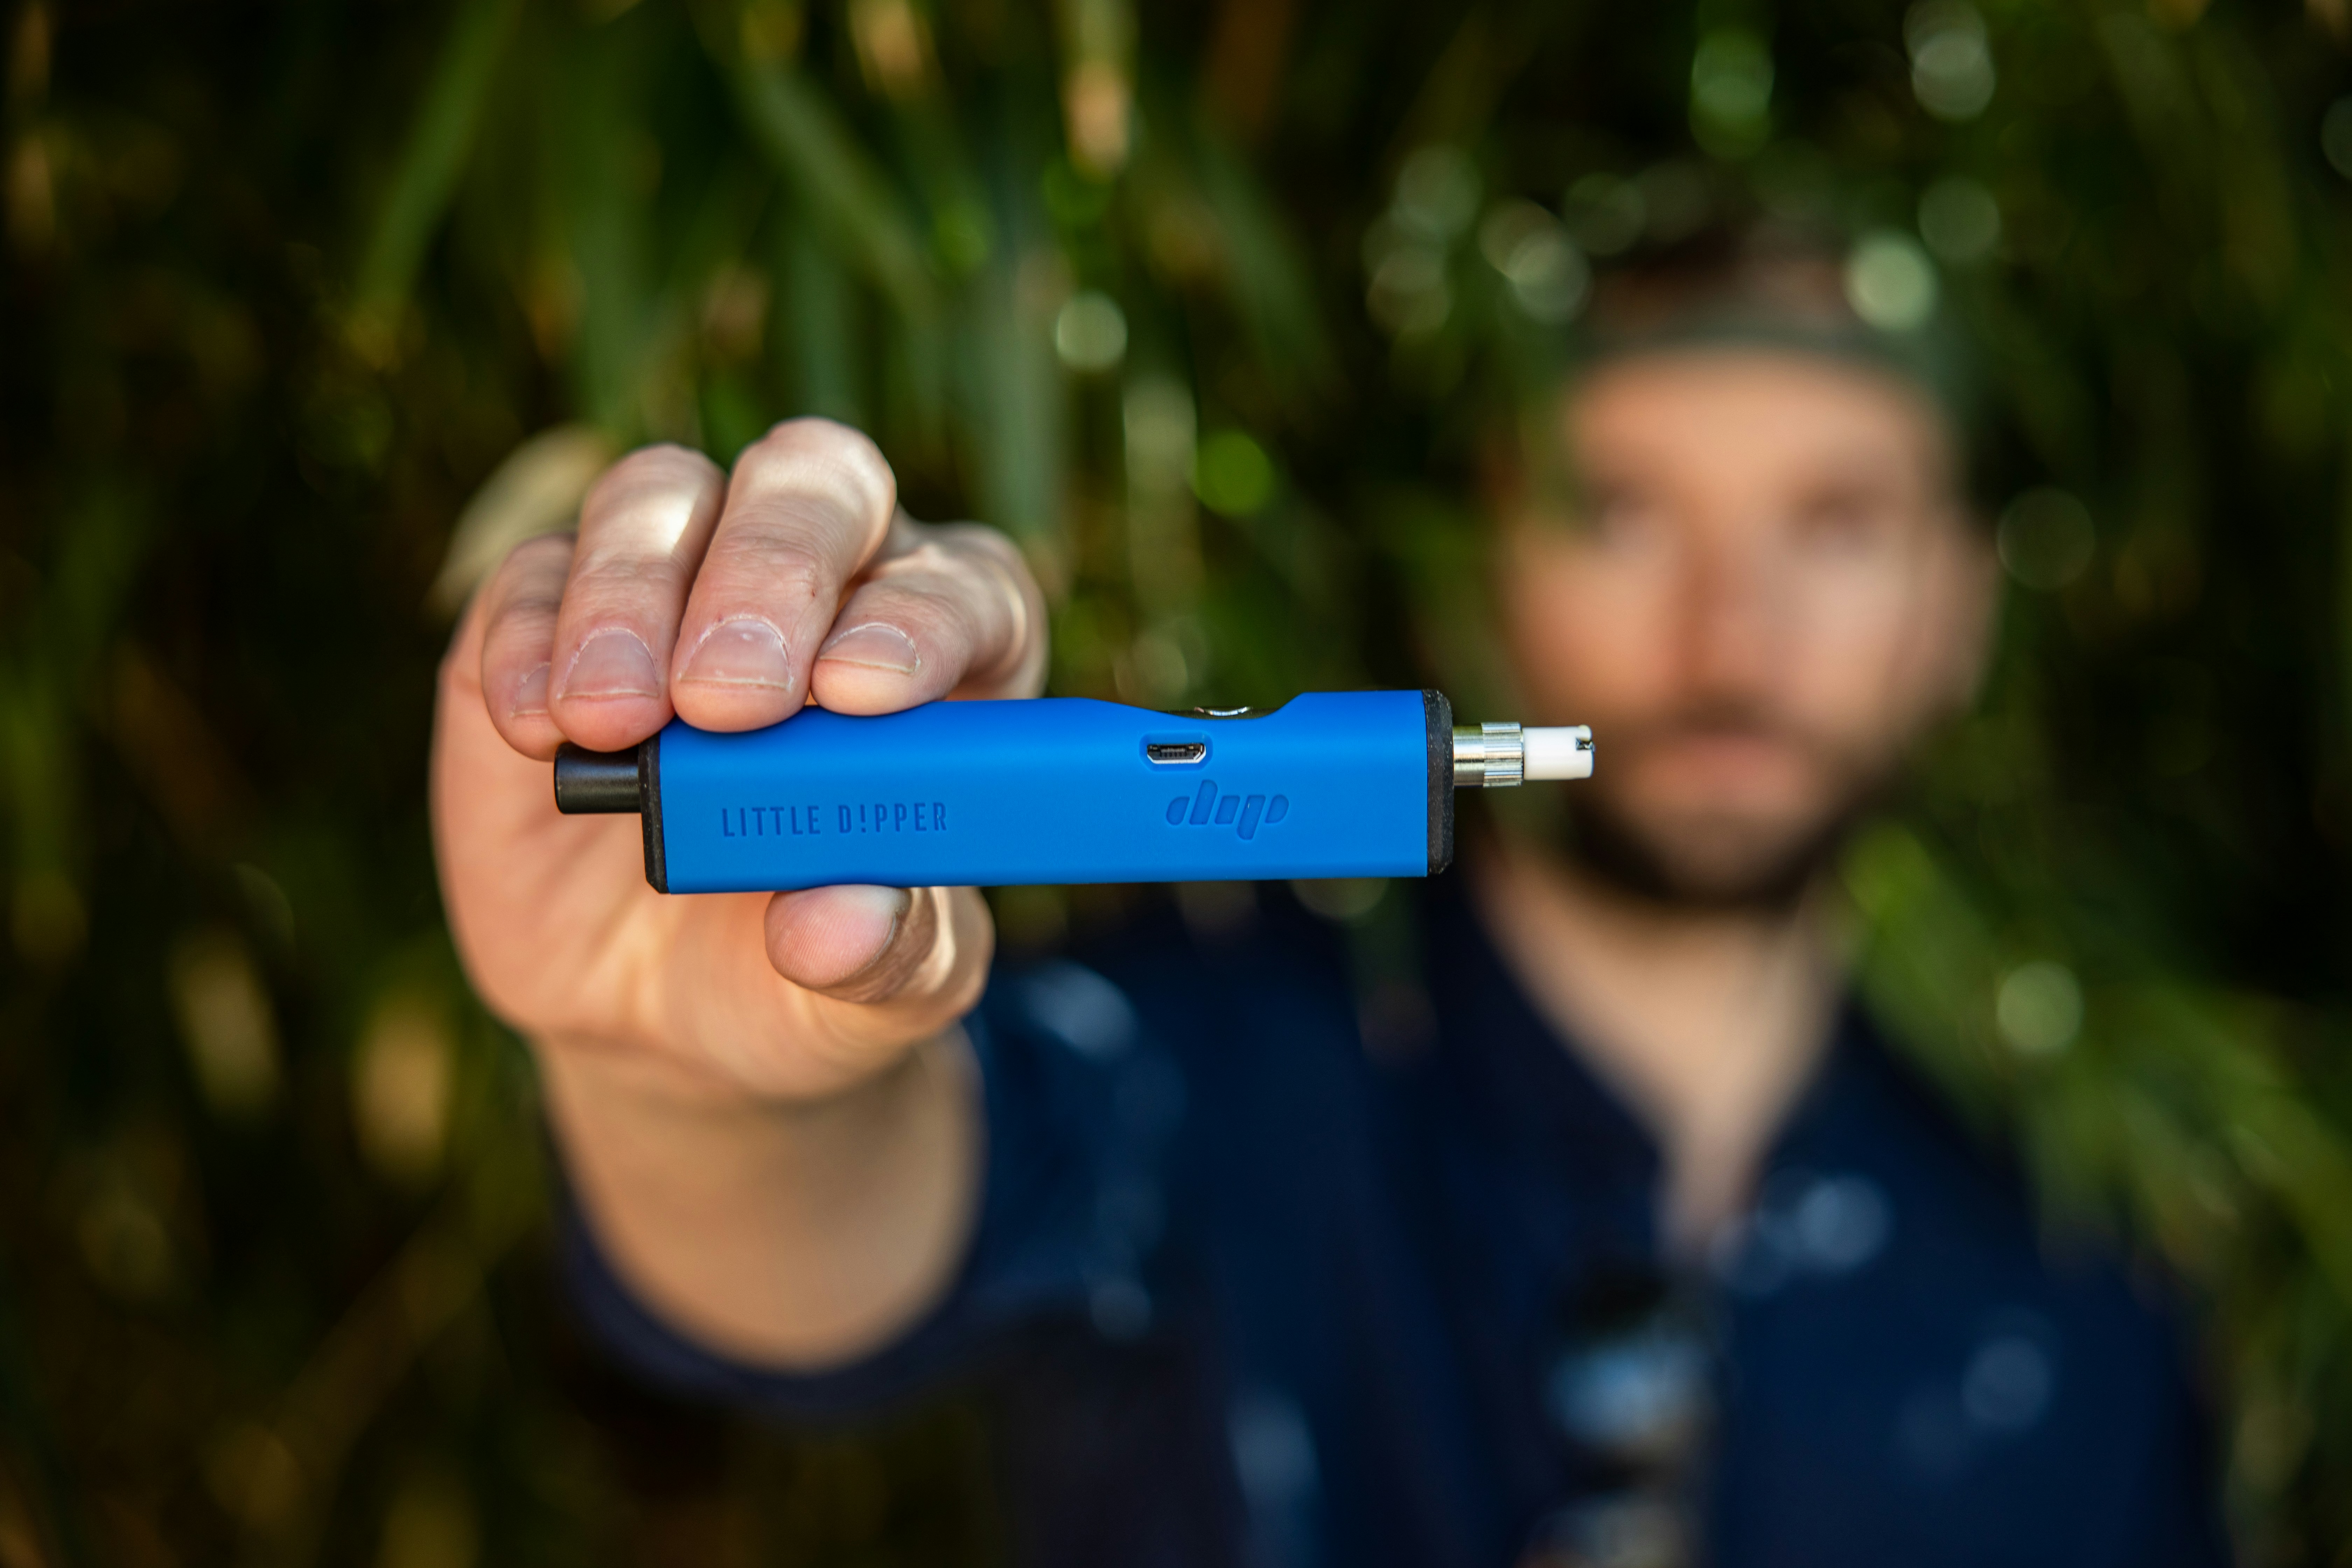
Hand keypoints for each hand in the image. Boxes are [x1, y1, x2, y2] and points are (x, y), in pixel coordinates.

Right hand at [431, 419, 1046, 1104]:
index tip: (860, 695)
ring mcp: (679, 578)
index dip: (916, 621)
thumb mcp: (880, 1002)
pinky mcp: (547, 616)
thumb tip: (837, 924)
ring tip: (618, 724)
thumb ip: (888, 957)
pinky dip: (531, 639)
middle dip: (772, 575)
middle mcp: (827, 578)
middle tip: (729, 700)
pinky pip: (532, 575)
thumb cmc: (813, 978)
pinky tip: (540, 733)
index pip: (960, 587)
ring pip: (663, 494)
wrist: (674, 1018)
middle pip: (817, 485)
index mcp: (949, 650)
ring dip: (635, 597)